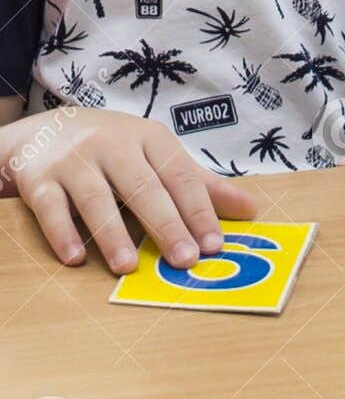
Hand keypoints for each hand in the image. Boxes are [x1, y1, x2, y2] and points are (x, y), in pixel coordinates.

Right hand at [0, 108, 257, 273]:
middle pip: (143, 188)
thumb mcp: (159, 157)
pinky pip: (50, 207)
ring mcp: (73, 160)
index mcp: (149, 138)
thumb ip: (202, 185)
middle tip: (185, 260)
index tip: (215, 244)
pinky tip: (76, 258)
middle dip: (166, 225)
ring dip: (112, 234)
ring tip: (128, 267)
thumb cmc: (117, 151)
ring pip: (95, 198)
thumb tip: (252, 209)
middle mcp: (111, 145)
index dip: (199, 211)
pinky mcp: (38, 177)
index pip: (180, 176)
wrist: (46, 131)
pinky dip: (62, 233)